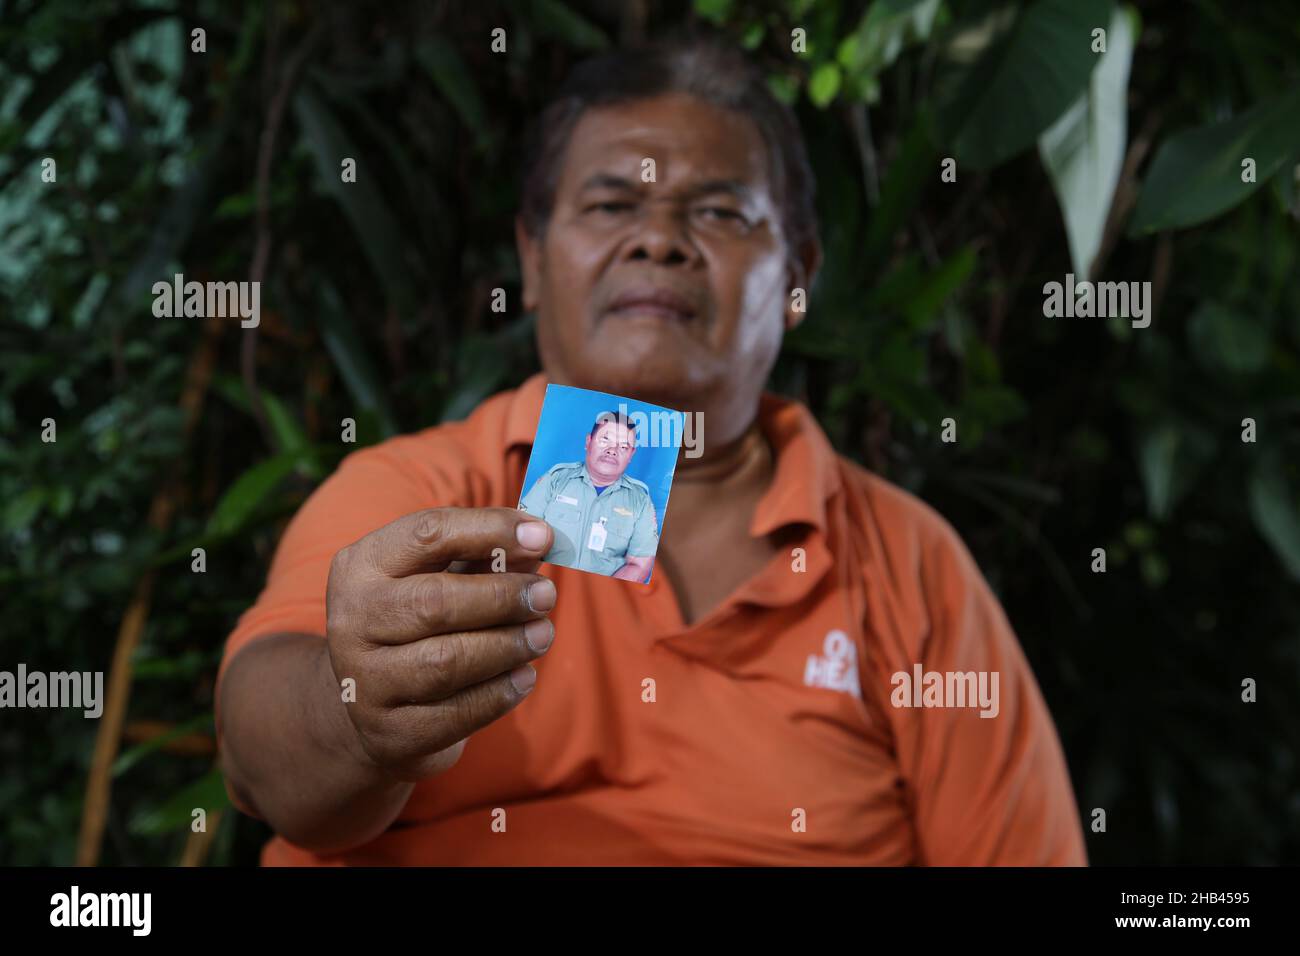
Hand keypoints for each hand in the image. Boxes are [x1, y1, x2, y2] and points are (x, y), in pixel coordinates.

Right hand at [324, 507, 556, 782]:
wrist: (371, 708)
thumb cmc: (418, 624)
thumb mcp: (440, 578)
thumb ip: (486, 557)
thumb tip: (540, 539)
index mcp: (361, 566)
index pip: (428, 534)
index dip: (491, 530)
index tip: (543, 535)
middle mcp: (352, 621)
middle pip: (436, 602)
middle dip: (503, 596)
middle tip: (547, 595)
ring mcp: (365, 681)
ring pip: (447, 661)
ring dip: (507, 646)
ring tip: (543, 634)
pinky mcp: (388, 732)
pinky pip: (455, 714)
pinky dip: (499, 694)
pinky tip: (525, 677)